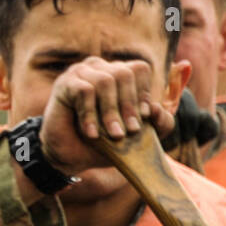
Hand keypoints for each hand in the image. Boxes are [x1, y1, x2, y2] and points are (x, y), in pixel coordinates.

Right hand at [38, 57, 176, 176]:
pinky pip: (84, 91)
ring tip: (112, 135)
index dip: (143, 93)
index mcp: (118, 74)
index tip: (143, 118)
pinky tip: (92, 133)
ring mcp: (81, 72)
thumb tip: (156, 109)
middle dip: (129, 106)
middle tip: (130, 131)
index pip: (139, 69)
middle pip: (124, 73)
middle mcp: (100, 68)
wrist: (69, 157)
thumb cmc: (103, 143)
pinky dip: (90, 115)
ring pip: (105, 81)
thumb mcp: (139, 137)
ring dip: (111, 113)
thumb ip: (160, 124)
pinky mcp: (65, 83)